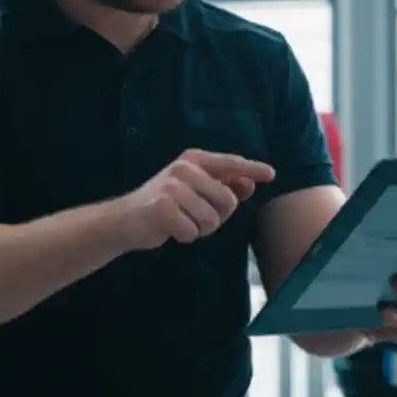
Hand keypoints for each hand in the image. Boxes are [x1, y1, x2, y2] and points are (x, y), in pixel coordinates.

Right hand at [115, 149, 275, 250]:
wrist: (126, 219)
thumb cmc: (165, 204)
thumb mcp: (195, 190)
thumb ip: (222, 186)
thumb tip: (249, 184)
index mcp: (193, 160)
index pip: (230, 163)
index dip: (252, 169)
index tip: (271, 174)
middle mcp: (184, 169)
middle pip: (228, 201)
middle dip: (218, 217)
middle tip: (194, 216)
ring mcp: (172, 187)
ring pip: (212, 220)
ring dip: (201, 229)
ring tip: (182, 221)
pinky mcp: (163, 208)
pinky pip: (193, 232)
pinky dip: (186, 236)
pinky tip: (171, 229)